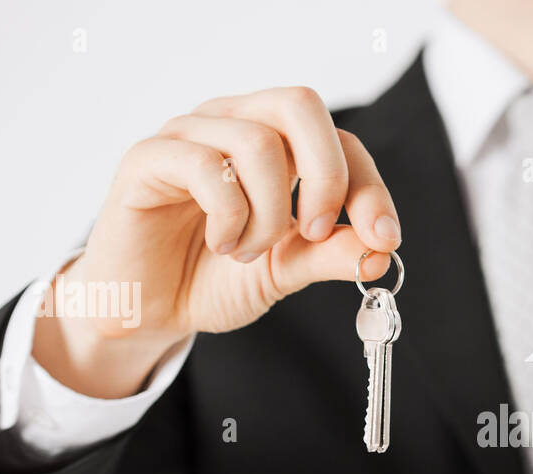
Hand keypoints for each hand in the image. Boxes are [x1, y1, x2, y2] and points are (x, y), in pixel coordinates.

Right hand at [33, 86, 401, 397]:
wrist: (148, 309)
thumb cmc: (212, 277)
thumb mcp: (285, 271)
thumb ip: (330, 256)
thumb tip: (381, 250)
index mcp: (276, 145)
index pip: (340, 141)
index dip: (369, 187)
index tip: (383, 238)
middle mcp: (234, 124)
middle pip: (300, 105)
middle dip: (326, 175)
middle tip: (312, 232)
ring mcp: (190, 135)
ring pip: (258, 142)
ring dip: (267, 214)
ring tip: (247, 251)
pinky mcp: (148, 157)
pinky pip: (206, 167)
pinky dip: (228, 218)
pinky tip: (221, 244)